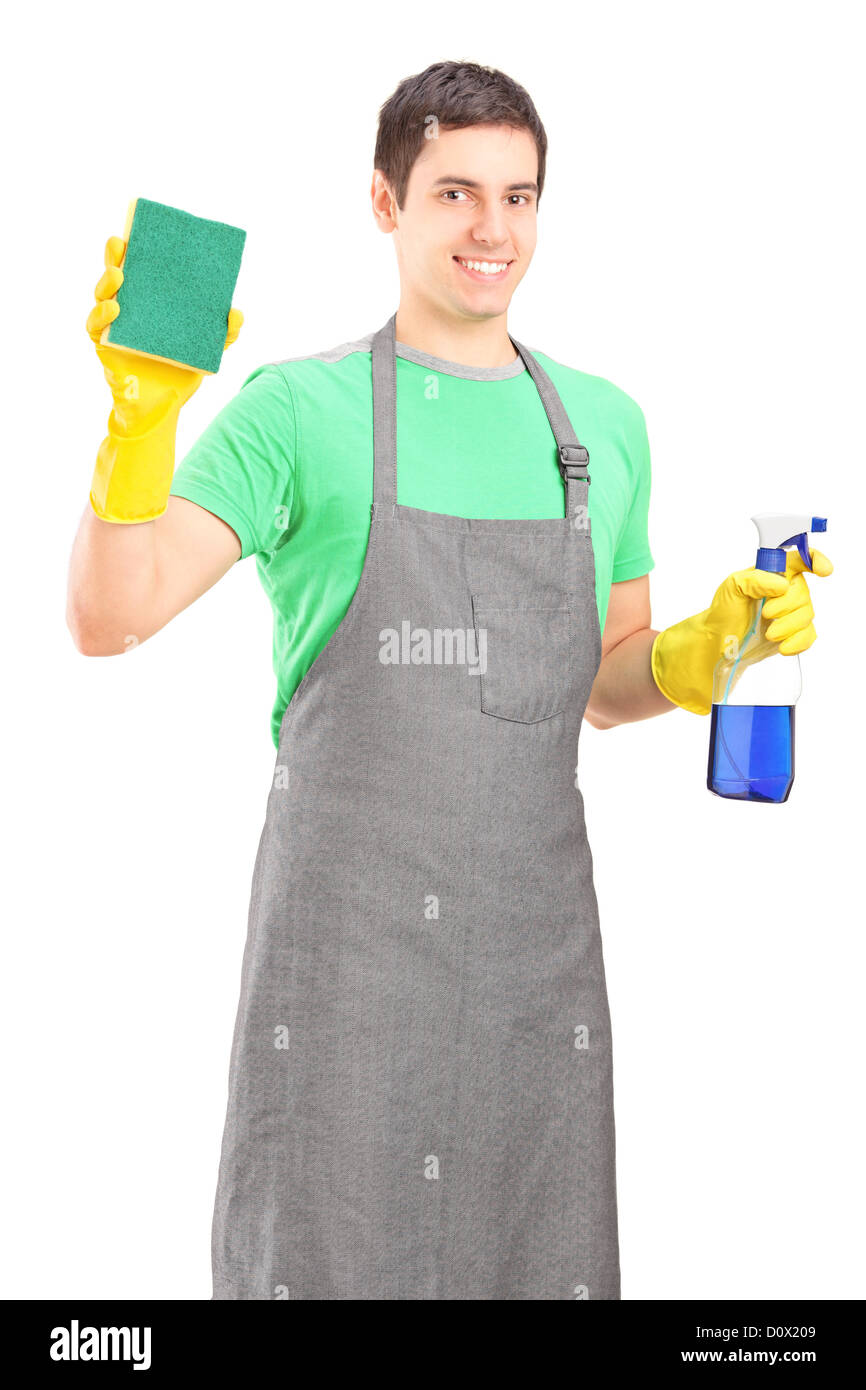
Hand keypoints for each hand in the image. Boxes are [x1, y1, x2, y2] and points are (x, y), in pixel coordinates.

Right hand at [86, 235, 243, 427]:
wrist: (164, 406)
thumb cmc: (181, 370)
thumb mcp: (208, 348)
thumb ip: (224, 332)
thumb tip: (235, 312)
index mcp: (151, 301)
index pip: (142, 270)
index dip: (137, 250)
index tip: (138, 231)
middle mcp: (129, 308)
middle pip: (116, 276)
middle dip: (114, 257)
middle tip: (119, 243)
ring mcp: (113, 326)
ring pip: (101, 297)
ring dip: (106, 283)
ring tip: (118, 276)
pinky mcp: (104, 345)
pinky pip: (95, 327)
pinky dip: (101, 316)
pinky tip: (114, 310)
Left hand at [651, 547, 832, 714]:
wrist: (718, 642)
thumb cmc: (723, 611)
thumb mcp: (732, 588)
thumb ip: (754, 579)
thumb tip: (782, 585)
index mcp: (774, 573)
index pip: (801, 560)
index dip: (816, 560)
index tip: (823, 570)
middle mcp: (786, 590)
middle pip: (804, 593)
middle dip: (786, 606)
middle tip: (765, 614)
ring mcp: (792, 613)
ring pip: (808, 615)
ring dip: (788, 626)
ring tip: (767, 633)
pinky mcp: (793, 633)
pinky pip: (809, 636)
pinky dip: (797, 642)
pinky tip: (782, 647)